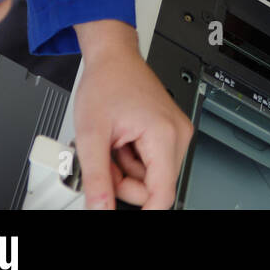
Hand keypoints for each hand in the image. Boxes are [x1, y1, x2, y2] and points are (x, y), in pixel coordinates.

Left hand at [72, 20, 192, 209]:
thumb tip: (101, 209)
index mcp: (164, 135)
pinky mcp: (170, 133)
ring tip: (111, 144)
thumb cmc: (106, 83)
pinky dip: (130, 160)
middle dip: (123, 182)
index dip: (144, 212)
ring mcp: (176, 133)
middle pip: (153, 186)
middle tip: (104, 159)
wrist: (113, 57)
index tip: (121, 213)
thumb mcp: (91, 135)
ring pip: (150, 176)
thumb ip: (96, 179)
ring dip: (125, 171)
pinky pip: (151, 163)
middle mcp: (178, 135)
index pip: (162, 194)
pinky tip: (120, 141)